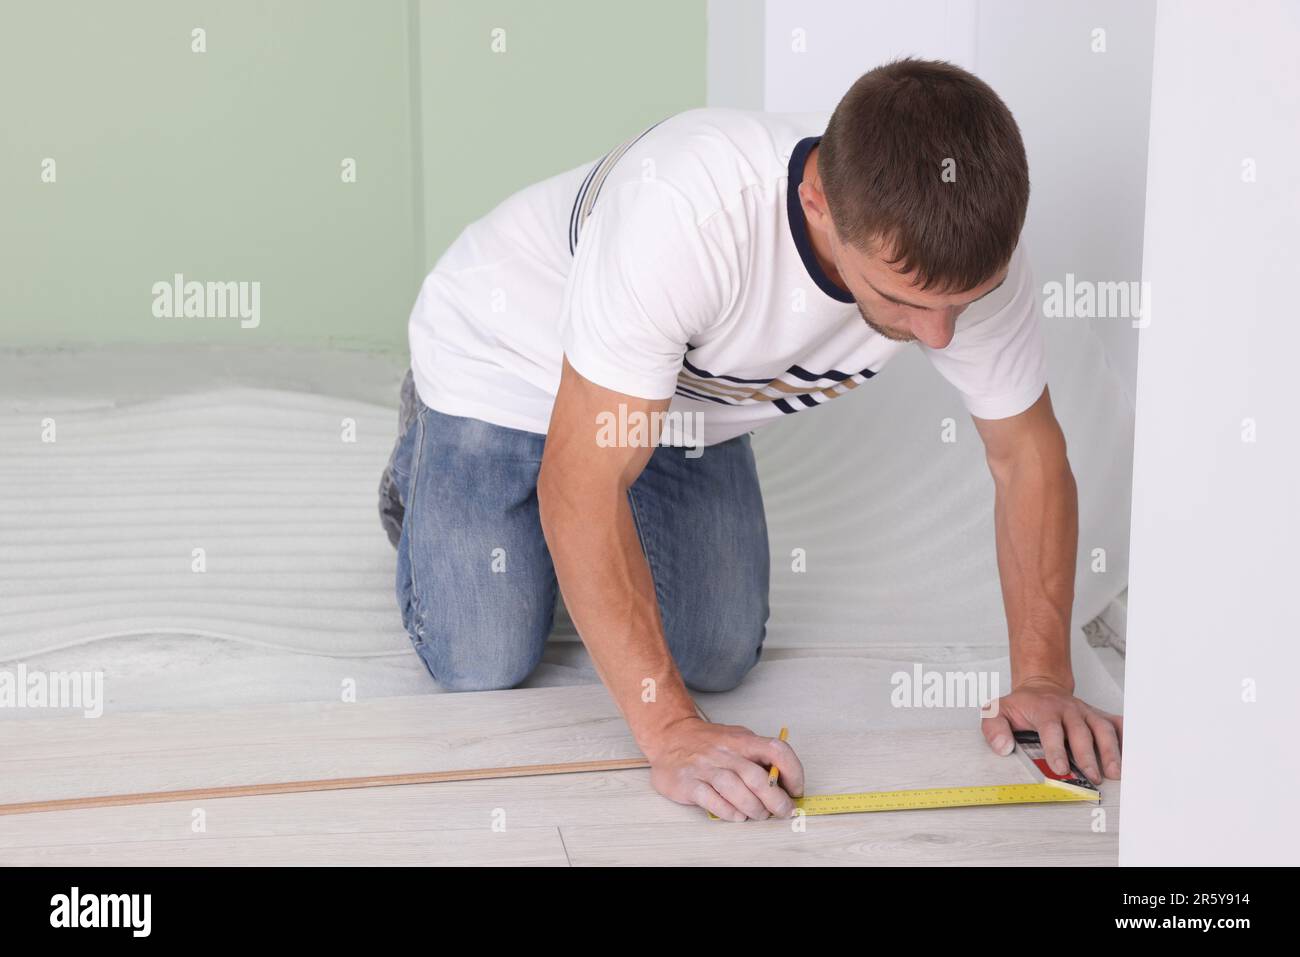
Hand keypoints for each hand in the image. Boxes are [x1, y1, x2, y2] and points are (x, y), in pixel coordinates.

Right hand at [643, 717, 804, 821]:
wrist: (668, 736)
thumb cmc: (707, 742)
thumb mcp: (736, 738)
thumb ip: (757, 756)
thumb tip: (784, 781)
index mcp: (741, 740)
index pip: (776, 750)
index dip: (793, 771)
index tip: (796, 788)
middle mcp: (724, 752)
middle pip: (756, 777)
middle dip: (776, 799)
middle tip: (783, 811)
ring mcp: (705, 767)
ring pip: (734, 788)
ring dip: (753, 807)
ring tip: (758, 814)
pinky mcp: (688, 782)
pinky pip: (711, 800)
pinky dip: (728, 811)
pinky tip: (736, 815)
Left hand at [981, 677, 1122, 783]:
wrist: (1040, 687)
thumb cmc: (1021, 706)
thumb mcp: (997, 711)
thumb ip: (994, 728)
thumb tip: (1003, 747)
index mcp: (1044, 709)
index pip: (1052, 729)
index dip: (1056, 749)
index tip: (1060, 769)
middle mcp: (1069, 710)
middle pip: (1082, 732)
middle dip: (1088, 756)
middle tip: (1093, 777)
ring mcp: (1087, 713)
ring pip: (1104, 729)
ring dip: (1111, 751)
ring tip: (1115, 772)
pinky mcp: (1099, 717)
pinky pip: (1117, 724)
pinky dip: (1128, 737)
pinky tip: (1133, 754)